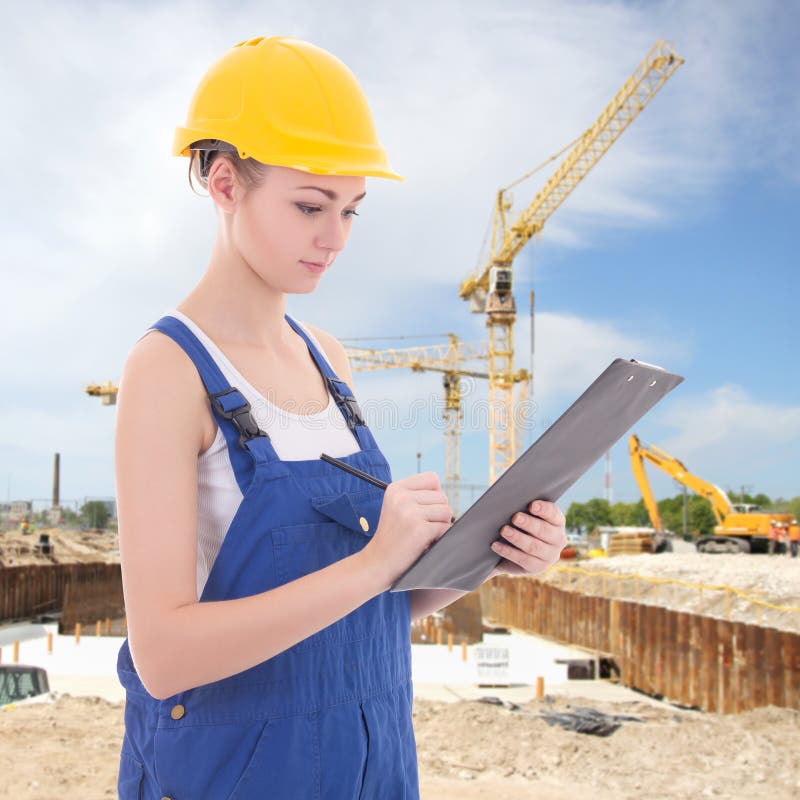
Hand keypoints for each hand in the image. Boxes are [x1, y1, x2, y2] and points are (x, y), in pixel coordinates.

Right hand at [361, 471, 451, 589]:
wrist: (378, 562)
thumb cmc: (393, 536)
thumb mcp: (397, 507)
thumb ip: (417, 496)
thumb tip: (445, 496)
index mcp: (396, 488)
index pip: (432, 478)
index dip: (435, 494)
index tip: (424, 509)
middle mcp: (402, 497)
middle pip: (442, 496)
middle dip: (439, 513)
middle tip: (421, 526)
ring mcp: (410, 513)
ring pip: (446, 511)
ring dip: (440, 525)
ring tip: (423, 534)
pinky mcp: (419, 530)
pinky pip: (445, 528)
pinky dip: (439, 537)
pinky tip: (424, 543)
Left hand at [486, 500, 565, 578]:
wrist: (514, 549)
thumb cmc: (520, 524)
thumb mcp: (525, 515)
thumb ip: (522, 507)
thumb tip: (509, 497)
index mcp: (558, 522)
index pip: (554, 514)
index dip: (544, 509)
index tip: (532, 505)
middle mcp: (558, 539)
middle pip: (545, 531)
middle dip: (529, 524)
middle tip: (515, 517)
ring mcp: (550, 556)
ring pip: (534, 546)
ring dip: (518, 538)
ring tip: (504, 530)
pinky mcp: (537, 567)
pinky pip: (523, 559)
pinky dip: (508, 551)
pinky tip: (495, 545)